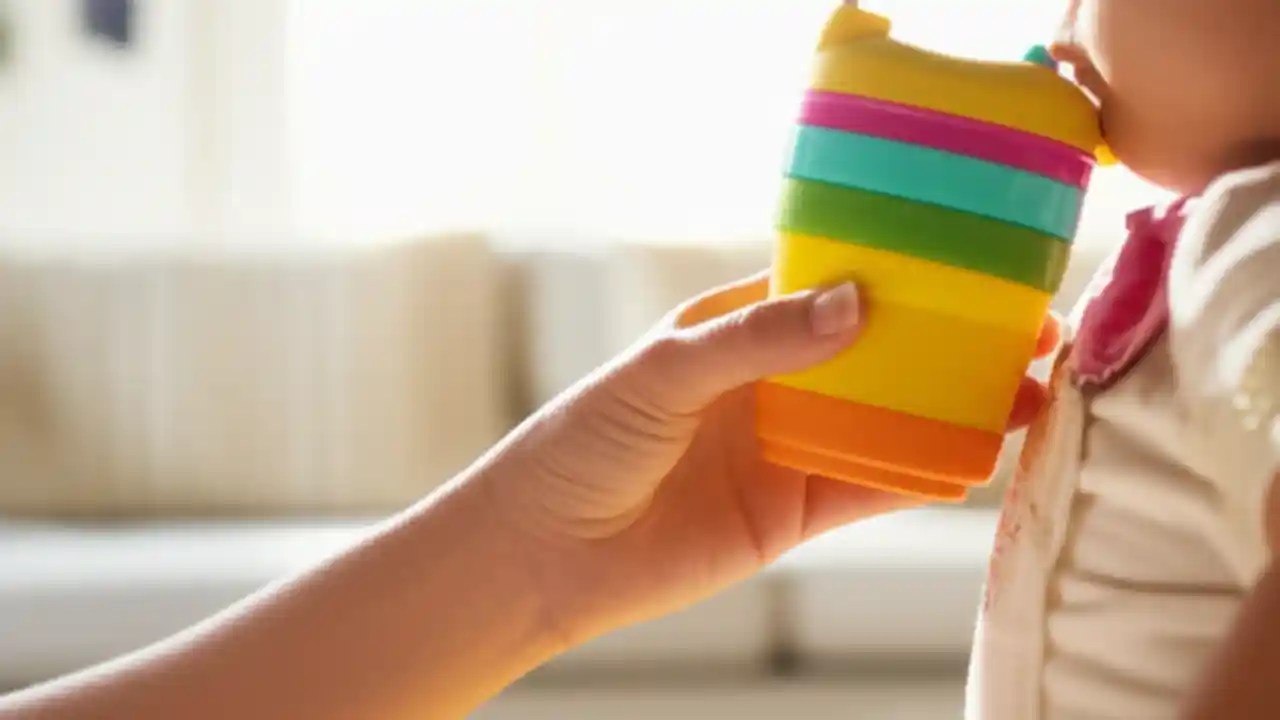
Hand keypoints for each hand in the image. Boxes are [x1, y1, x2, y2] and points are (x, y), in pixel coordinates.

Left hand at [485, 272, 1058, 647]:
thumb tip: (857, 304)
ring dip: (954, 407)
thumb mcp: (662, 371)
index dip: (902, 275)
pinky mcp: (794, 512)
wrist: (547, 554)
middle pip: (880, 354)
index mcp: (738, 328)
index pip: (834, 287)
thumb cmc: (584, 441)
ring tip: (1030, 392)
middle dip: (949, 341)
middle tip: (1027, 331)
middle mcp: (774, 382)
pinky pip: (874, 488)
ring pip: (891, 420)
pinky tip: (979, 459)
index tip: (973, 264)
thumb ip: (756, 340)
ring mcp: (789, 447)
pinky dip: (925, 475)